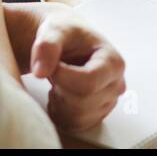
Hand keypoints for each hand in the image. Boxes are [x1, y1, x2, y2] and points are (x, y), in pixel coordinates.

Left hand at [27, 8, 126, 132]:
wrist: (67, 41)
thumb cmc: (64, 33)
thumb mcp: (54, 30)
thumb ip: (47, 45)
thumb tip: (40, 71)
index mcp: (114, 63)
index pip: (88, 83)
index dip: (63, 77)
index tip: (51, 65)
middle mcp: (116, 85)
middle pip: (82, 103)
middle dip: (60, 89)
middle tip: (55, 70)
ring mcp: (108, 102)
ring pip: (77, 117)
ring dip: (59, 101)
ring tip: (58, 80)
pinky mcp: (96, 115)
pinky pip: (73, 125)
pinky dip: (60, 112)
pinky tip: (59, 93)